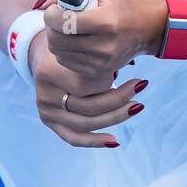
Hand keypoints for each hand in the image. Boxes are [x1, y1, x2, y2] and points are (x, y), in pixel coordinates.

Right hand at [29, 31, 147, 147]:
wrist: (44, 54)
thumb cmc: (70, 45)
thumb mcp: (80, 45)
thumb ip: (99, 56)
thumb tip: (131, 62)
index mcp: (49, 73)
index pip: (87, 84)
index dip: (110, 78)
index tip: (124, 67)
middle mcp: (45, 95)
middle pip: (89, 106)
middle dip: (120, 97)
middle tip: (141, 84)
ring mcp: (46, 111)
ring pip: (86, 123)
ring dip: (115, 116)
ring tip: (137, 106)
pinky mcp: (49, 122)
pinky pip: (73, 138)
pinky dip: (94, 141)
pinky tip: (114, 141)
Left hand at [40, 0, 167, 83]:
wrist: (147, 26)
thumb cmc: (120, 2)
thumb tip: (42, 2)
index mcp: (106, 21)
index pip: (65, 23)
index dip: (51, 14)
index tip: (54, 9)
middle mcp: (105, 45)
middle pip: (58, 41)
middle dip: (50, 27)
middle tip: (56, 18)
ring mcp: (103, 62)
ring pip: (59, 53)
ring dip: (56, 39)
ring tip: (66, 28)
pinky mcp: (100, 72)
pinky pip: (67, 63)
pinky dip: (64, 51)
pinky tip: (74, 40)